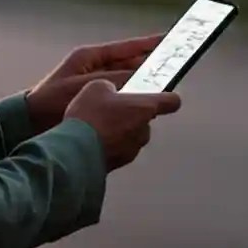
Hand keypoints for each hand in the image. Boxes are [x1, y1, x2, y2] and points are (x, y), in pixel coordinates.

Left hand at [22, 33, 164, 132]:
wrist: (29, 122)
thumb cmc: (52, 100)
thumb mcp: (86, 85)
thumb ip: (116, 79)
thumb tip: (144, 77)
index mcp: (90, 56)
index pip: (126, 47)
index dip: (149, 44)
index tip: (171, 39)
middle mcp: (94, 68)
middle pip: (130, 64)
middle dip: (151, 66)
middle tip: (174, 66)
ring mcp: (95, 84)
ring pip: (128, 81)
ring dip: (143, 85)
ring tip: (163, 87)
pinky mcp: (94, 101)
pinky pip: (120, 96)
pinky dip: (132, 99)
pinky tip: (144, 106)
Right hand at [64, 79, 181, 170]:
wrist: (75, 150)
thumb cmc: (90, 117)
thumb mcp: (96, 86)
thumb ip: (110, 85)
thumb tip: (110, 90)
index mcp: (145, 107)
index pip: (172, 101)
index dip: (168, 97)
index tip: (163, 95)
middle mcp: (144, 129)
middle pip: (146, 118)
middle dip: (132, 113)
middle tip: (113, 108)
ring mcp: (133, 148)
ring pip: (133, 134)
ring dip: (122, 129)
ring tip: (99, 124)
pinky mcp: (121, 161)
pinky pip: (121, 148)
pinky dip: (112, 143)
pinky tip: (94, 139)